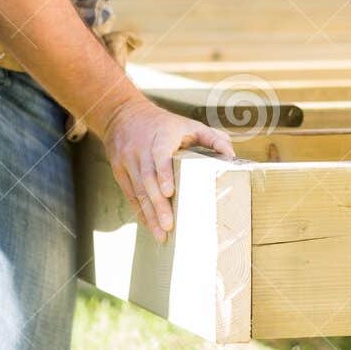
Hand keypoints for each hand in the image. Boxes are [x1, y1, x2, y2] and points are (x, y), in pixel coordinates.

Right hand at [103, 95, 234, 241]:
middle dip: (158, 204)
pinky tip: (149, 225)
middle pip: (148, 178)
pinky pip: (130, 194)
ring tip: (161, 234)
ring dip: (149, 213)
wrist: (123, 115)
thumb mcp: (188, 124)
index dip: (163, 173)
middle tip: (169, 225)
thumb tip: (231, 154)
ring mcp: (128, 160)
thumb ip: (211, 137)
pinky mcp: (120, 171)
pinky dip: (140, 211)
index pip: (159, 154)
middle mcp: (141, 148)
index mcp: (161, 135)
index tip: (168, 192)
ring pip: (138, 189)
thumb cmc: (163, 124)